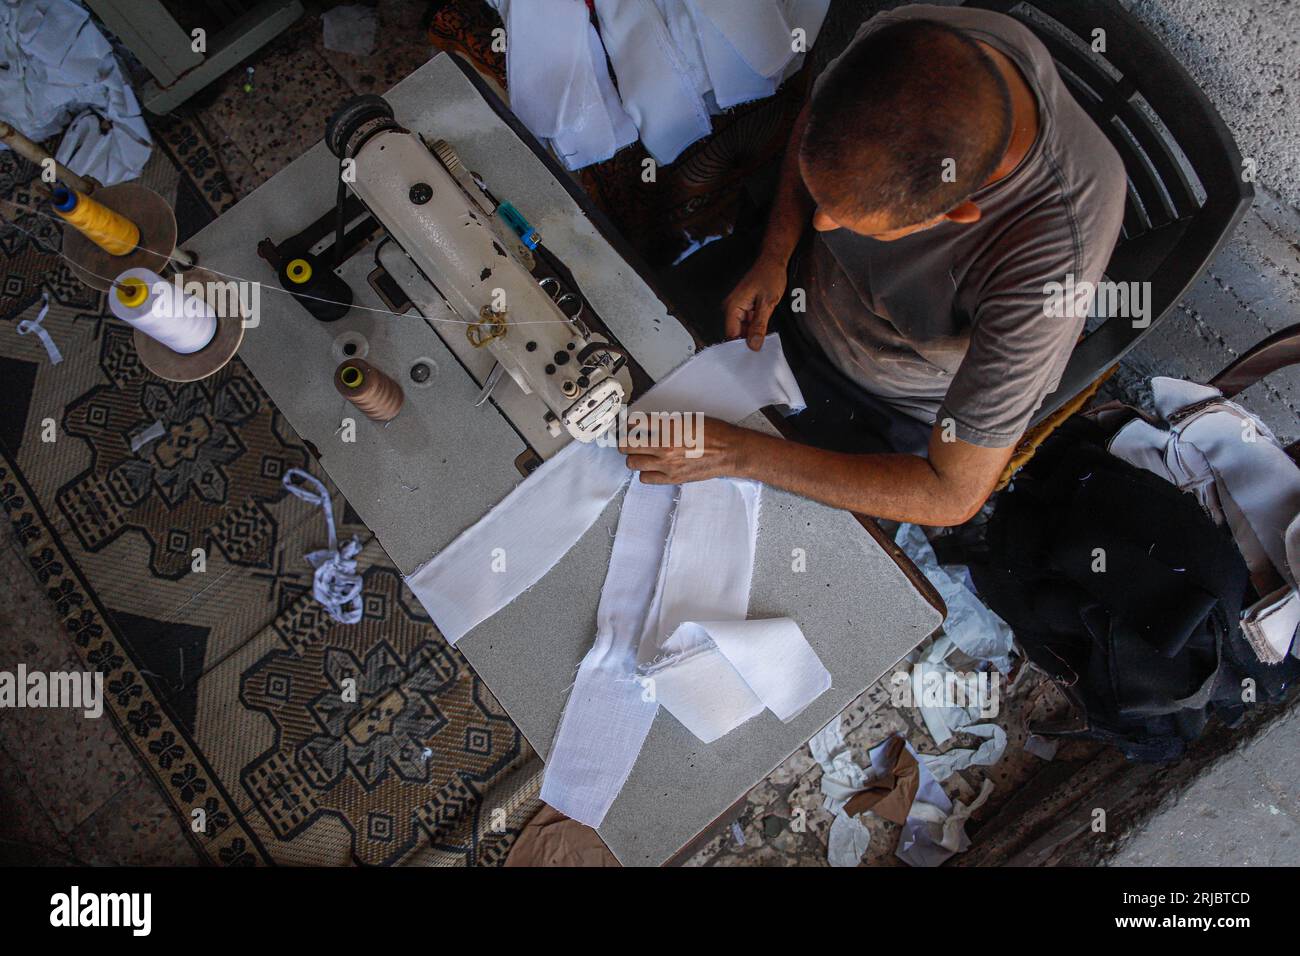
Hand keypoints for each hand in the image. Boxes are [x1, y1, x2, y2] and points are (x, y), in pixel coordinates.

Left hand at [620, 416, 755, 484]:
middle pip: (627, 446)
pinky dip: (645, 472)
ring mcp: (667, 465)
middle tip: (629, 439)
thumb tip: (647, 425)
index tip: (628, 424)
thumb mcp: (686, 419)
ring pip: (632, 463)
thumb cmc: (713, 433)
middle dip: (625, 441)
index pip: (635, 424)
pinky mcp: (672, 478)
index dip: (628, 423)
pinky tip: (652, 466)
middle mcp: (664, 447)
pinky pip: (645, 478)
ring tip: (641, 453)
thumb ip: (665, 423)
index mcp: (668, 427)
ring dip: (634, 456)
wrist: (729, 452)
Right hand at [722, 253, 786, 350]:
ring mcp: (737, 307)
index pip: (731, 334)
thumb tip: (753, 345)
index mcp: (733, 307)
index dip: (740, 347)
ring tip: (763, 342)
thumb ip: (759, 325)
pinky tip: (763, 332)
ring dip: (752, 335)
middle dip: (747, 342)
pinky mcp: (744, 307)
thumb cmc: (770, 276)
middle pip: (736, 333)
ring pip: (742, 329)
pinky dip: (755, 328)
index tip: (750, 357)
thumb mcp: (767, 303)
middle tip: (760, 352)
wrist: (773, 261)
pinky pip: (747, 323)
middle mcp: (731, 308)